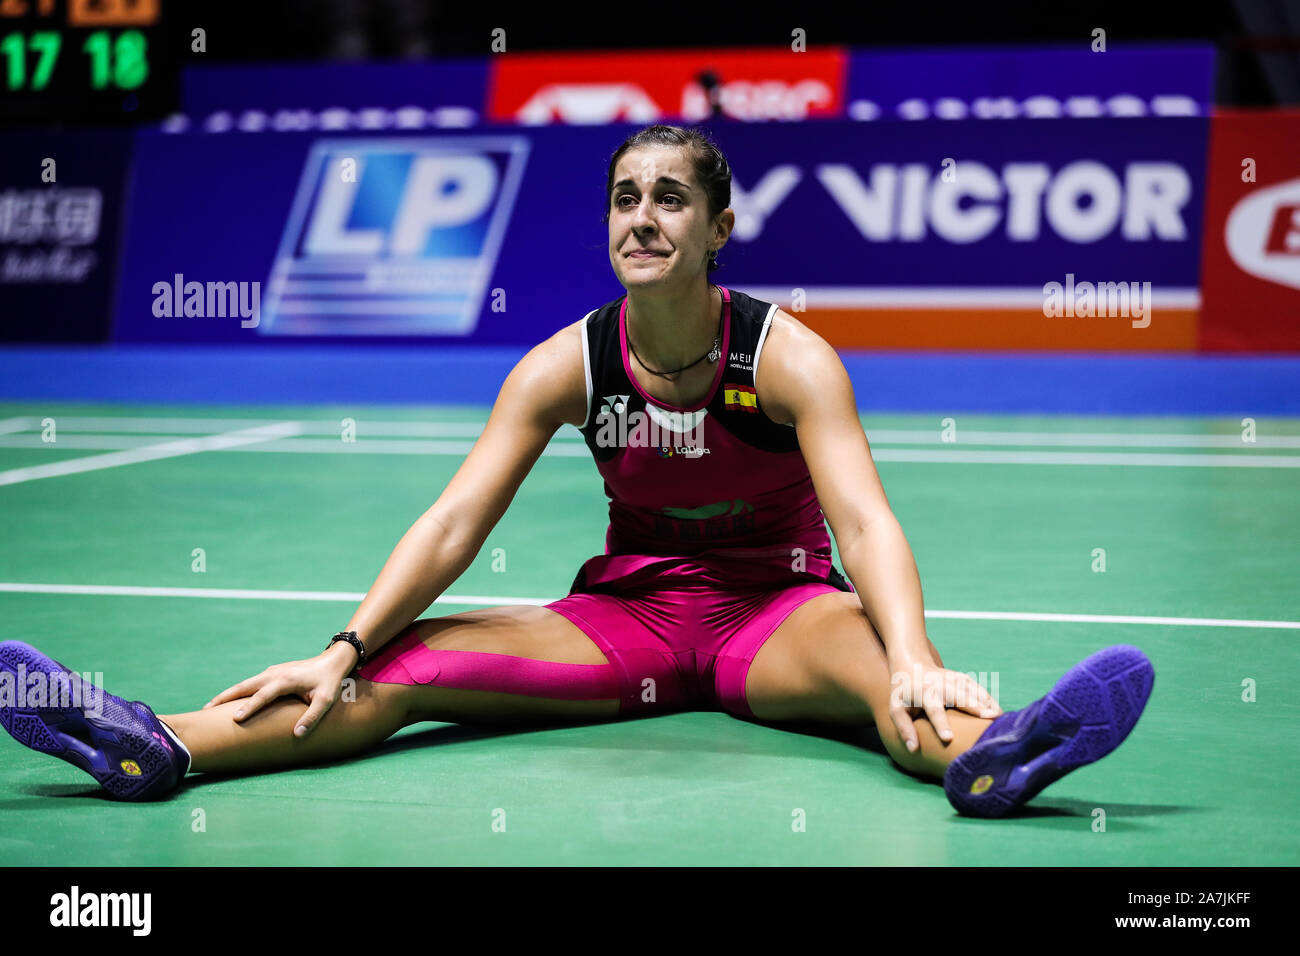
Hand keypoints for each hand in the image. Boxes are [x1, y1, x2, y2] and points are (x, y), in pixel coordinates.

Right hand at [203, 642, 357, 737]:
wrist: (332, 661)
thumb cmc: (329, 682)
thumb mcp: (325, 701)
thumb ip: (311, 717)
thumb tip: (297, 735)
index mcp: (285, 680)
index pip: (263, 695)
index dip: (249, 707)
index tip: (235, 718)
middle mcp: (274, 674)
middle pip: (245, 686)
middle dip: (225, 697)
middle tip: (206, 710)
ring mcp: (272, 672)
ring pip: (245, 683)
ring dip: (228, 694)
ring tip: (209, 707)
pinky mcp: (272, 673)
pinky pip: (251, 683)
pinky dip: (237, 691)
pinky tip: (229, 701)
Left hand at [886, 648, 1001, 752]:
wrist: (911, 663)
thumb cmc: (903, 692)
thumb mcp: (896, 709)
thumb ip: (904, 728)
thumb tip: (913, 749)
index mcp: (923, 694)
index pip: (933, 710)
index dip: (940, 724)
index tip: (948, 738)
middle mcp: (940, 685)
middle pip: (960, 697)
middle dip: (976, 708)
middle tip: (992, 721)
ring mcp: (952, 679)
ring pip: (973, 691)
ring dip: (987, 703)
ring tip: (1002, 720)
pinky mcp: (961, 678)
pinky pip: (978, 688)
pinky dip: (989, 699)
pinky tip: (999, 711)